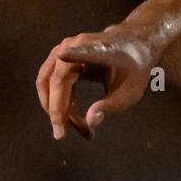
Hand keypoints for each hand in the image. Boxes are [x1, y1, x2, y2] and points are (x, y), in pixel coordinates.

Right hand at [35, 26, 156, 139]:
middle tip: (64, 135)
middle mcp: (74, 45)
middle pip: (55, 81)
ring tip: (76, 129)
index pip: (84, 52)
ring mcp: (62, 50)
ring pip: (47, 84)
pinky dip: (58, 103)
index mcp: (99, 50)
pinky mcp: (58, 59)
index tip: (63, 54)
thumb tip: (91, 122)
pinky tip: (73, 119)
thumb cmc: (134, 71)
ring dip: (55, 109)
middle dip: (57, 110)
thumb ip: (110, 107)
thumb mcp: (129, 93)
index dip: (73, 53)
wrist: (133, 49)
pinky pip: (50, 84)